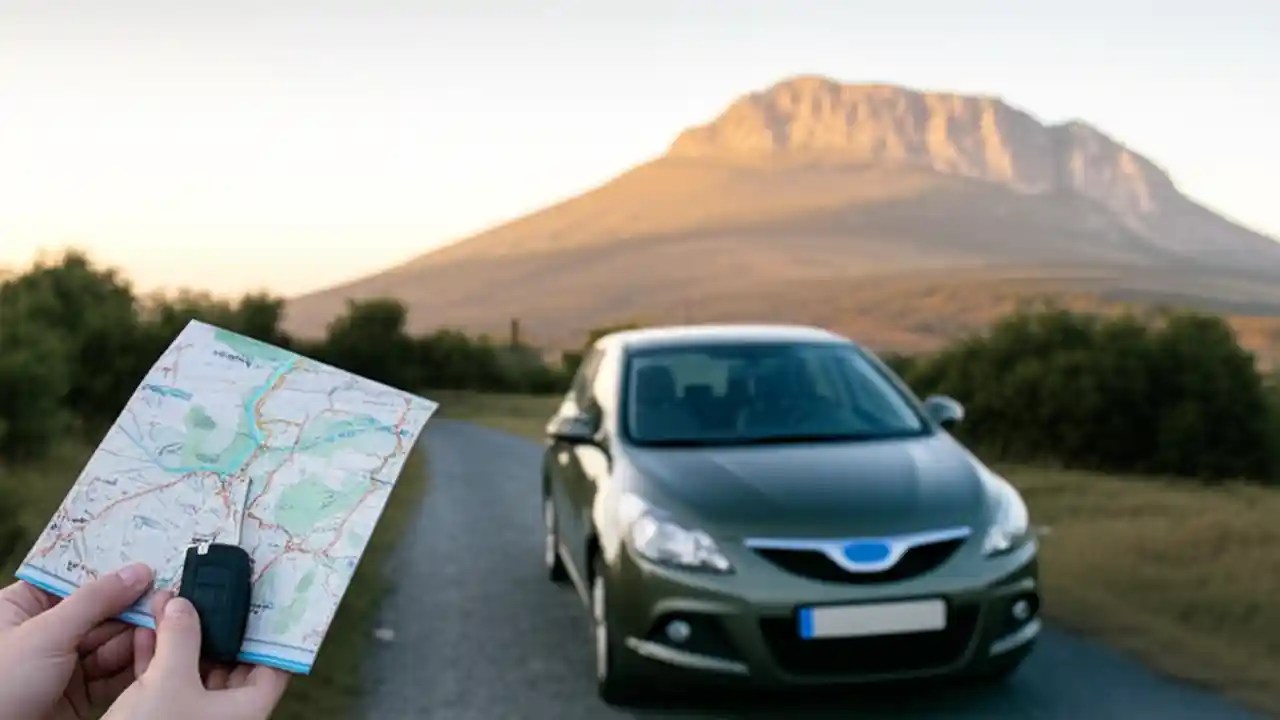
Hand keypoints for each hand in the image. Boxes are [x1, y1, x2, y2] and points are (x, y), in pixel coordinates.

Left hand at [0, 563, 154, 719]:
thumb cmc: (0, 685)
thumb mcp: (46, 634)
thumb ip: (95, 600)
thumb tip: (139, 571)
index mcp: (21, 608)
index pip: (72, 580)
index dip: (110, 571)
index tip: (147, 564)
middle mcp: (43, 634)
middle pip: (98, 610)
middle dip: (130, 607)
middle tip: (166, 598)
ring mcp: (61, 665)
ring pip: (110, 642)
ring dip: (136, 637)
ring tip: (164, 627)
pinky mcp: (77, 694)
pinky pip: (112, 674)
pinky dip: (133, 665)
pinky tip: (154, 653)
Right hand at [104, 591, 288, 719]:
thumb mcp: (169, 680)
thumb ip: (181, 637)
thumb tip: (183, 604)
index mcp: (247, 707)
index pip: (272, 664)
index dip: (266, 632)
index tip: (258, 602)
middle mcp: (227, 713)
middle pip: (229, 661)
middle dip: (211, 626)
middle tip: (201, 593)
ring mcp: (194, 716)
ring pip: (194, 669)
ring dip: (179, 637)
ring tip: (165, 602)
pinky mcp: (163, 718)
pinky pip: (168, 683)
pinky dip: (157, 658)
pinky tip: (144, 631)